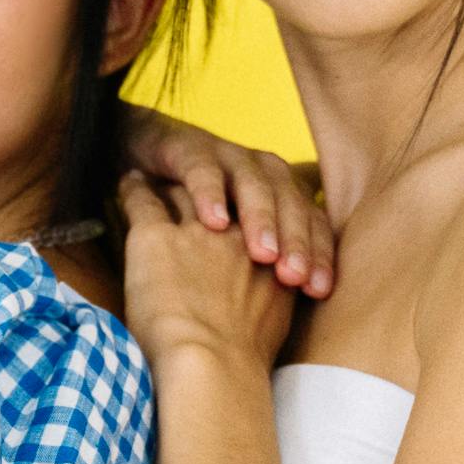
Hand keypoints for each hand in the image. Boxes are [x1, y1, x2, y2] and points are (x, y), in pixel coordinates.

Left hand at [119, 170, 300, 374]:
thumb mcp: (270, 326)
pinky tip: (126, 182)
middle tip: (194, 182)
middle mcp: (238, 233)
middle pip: (227, 194)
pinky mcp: (156, 236)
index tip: (230, 209)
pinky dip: (134, 189)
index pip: (254, 215)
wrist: (214, 363)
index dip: (243, 207)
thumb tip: (248, 309)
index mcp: (267, 256)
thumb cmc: (240, 362)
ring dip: (171, 184)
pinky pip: (143, 200)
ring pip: (183, 191)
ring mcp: (196, 231)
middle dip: (213, 186)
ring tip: (156, 176)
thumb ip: (263, 303)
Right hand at [121, 105, 337, 298]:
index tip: (317, 292)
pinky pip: (204, 171)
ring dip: (262, 218)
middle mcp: (263, 173)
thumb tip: (285, 313)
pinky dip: (210, 194)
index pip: (313, 228)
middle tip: (294, 276)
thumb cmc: (194, 224)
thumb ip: (263, 268)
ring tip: (262, 254)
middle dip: (296, 241)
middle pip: (291, 206)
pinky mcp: (189, 149)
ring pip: (254, 186)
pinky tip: (214, 223)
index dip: (319, 257)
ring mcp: (229, 158)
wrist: (145, 161)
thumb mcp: (232, 249)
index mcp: (282, 196)